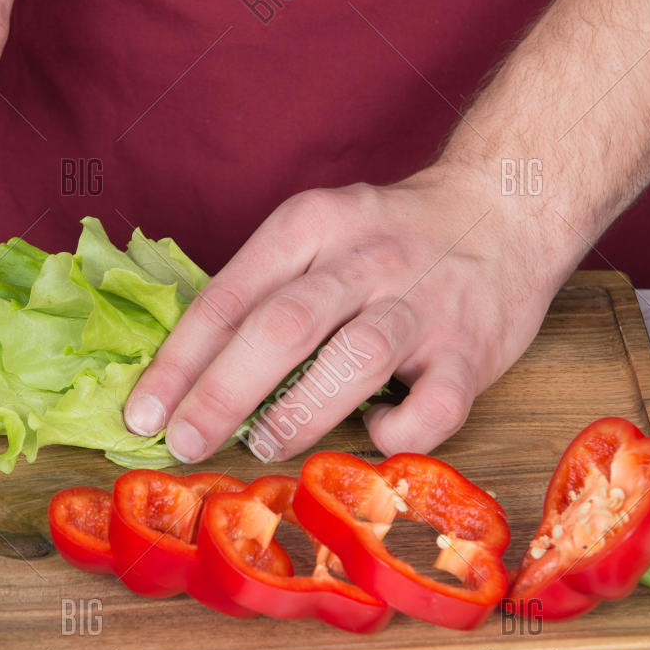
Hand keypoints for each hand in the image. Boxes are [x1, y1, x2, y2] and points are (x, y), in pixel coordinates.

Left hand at [123, 165, 576, 462]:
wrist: (506, 205)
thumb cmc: (390, 239)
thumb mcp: (316, 235)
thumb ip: (260, 293)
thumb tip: (183, 380)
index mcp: (310, 226)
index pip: (230, 297)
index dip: (180, 361)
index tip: (143, 413)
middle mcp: (365, 260)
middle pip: (283, 325)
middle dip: (223, 391)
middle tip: (185, 442)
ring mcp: (423, 305)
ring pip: (356, 358)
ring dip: (301, 412)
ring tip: (264, 443)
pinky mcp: (474, 351)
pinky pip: (435, 404)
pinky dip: (398, 430)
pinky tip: (374, 433)